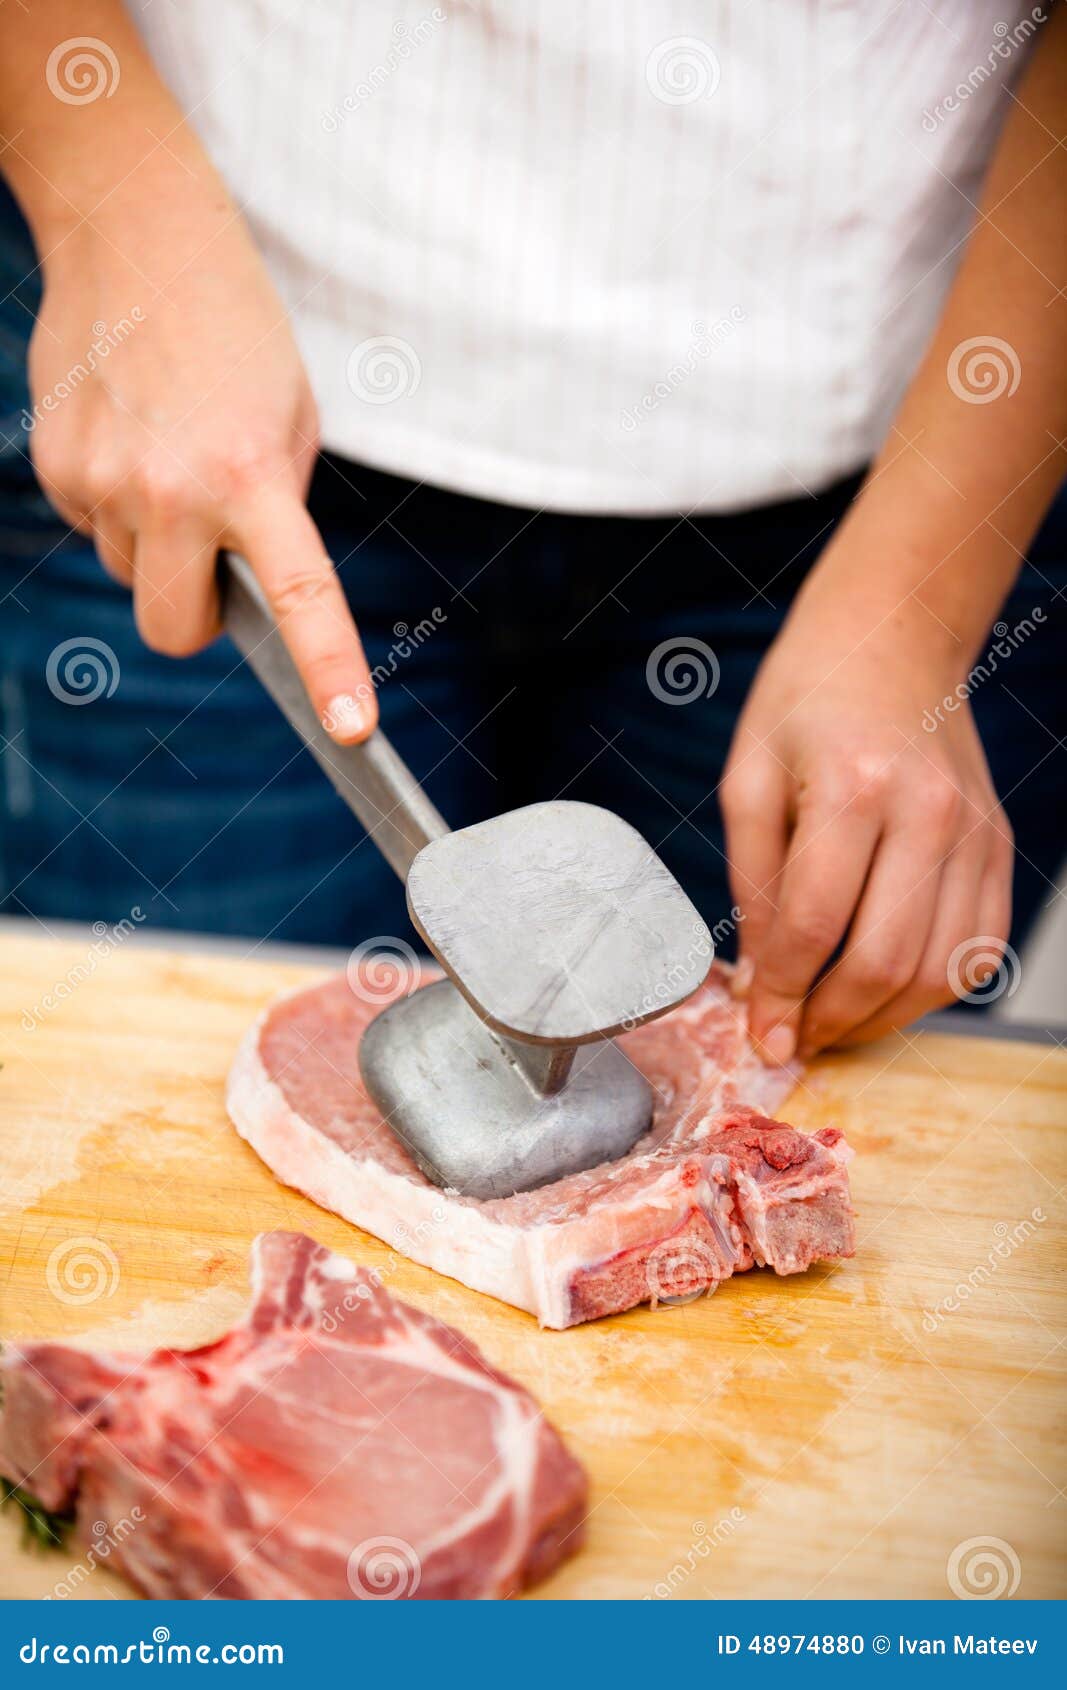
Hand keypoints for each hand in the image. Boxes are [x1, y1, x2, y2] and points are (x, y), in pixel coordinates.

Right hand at [26, 163, 375, 741]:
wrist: (135, 233)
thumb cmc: (234, 331)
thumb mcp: (290, 419)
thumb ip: (276, 507)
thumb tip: (244, 581)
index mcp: (252, 475)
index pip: (298, 597)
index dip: (328, 669)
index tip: (350, 730)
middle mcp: (171, 490)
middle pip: (174, 630)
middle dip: (194, 615)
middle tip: (212, 558)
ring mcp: (101, 481)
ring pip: (129, 574)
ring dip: (153, 542)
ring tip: (169, 450)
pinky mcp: (53, 465)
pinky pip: (93, 526)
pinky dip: (114, 501)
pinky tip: (130, 434)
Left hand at [721, 580, 1013, 1061]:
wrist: (893, 638)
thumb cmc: (807, 699)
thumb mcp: (749, 777)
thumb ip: (753, 883)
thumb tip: (761, 980)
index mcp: (853, 788)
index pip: (815, 926)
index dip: (782, 997)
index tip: (761, 1036)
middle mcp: (927, 813)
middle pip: (883, 961)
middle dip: (831, 1022)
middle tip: (793, 1039)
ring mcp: (975, 832)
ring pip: (938, 970)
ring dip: (881, 1019)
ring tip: (832, 1024)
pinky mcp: (998, 845)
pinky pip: (978, 948)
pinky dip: (932, 990)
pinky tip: (885, 992)